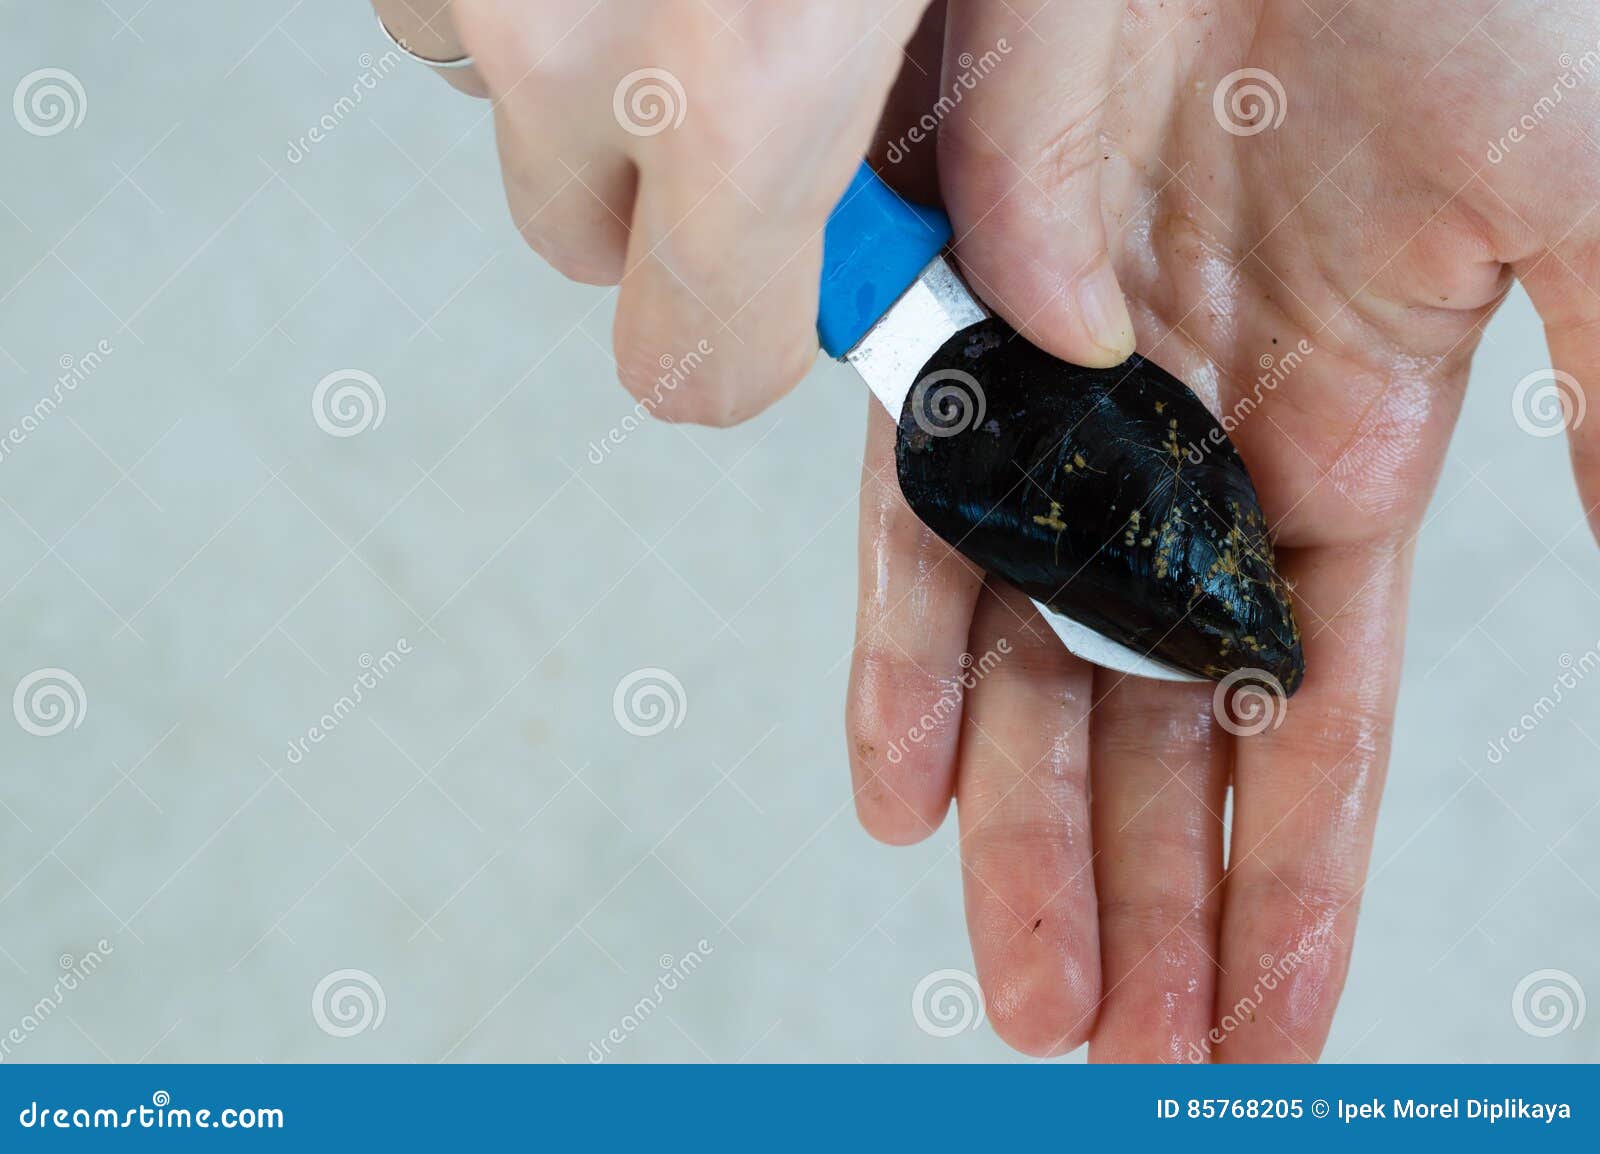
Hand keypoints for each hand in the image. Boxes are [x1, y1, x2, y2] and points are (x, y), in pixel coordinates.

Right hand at [378, 0, 991, 424]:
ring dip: (599, 72)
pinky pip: (465, 5)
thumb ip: (1029, 141)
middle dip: (671, 196)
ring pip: (513, 109)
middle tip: (765, 75)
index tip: (790, 305)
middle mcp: (562, 37)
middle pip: (581, 245)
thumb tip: (1052, 314)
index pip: (697, 358)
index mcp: (738, 83)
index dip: (751, 349)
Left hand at [848, 0, 1599, 1058]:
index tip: (1263, 1025)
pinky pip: (918, 513)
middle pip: (1151, 723)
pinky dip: (903, 655)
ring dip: (1021, 828)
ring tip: (1023, 984)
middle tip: (1111, 1045)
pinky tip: (899, 796)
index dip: (1286, 876)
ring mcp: (1068, 397)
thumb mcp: (1580, 206)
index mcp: (1343, 449)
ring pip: (1027, 656)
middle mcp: (1190, 450)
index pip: (1304, 718)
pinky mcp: (954, 314)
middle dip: (1139, 893)